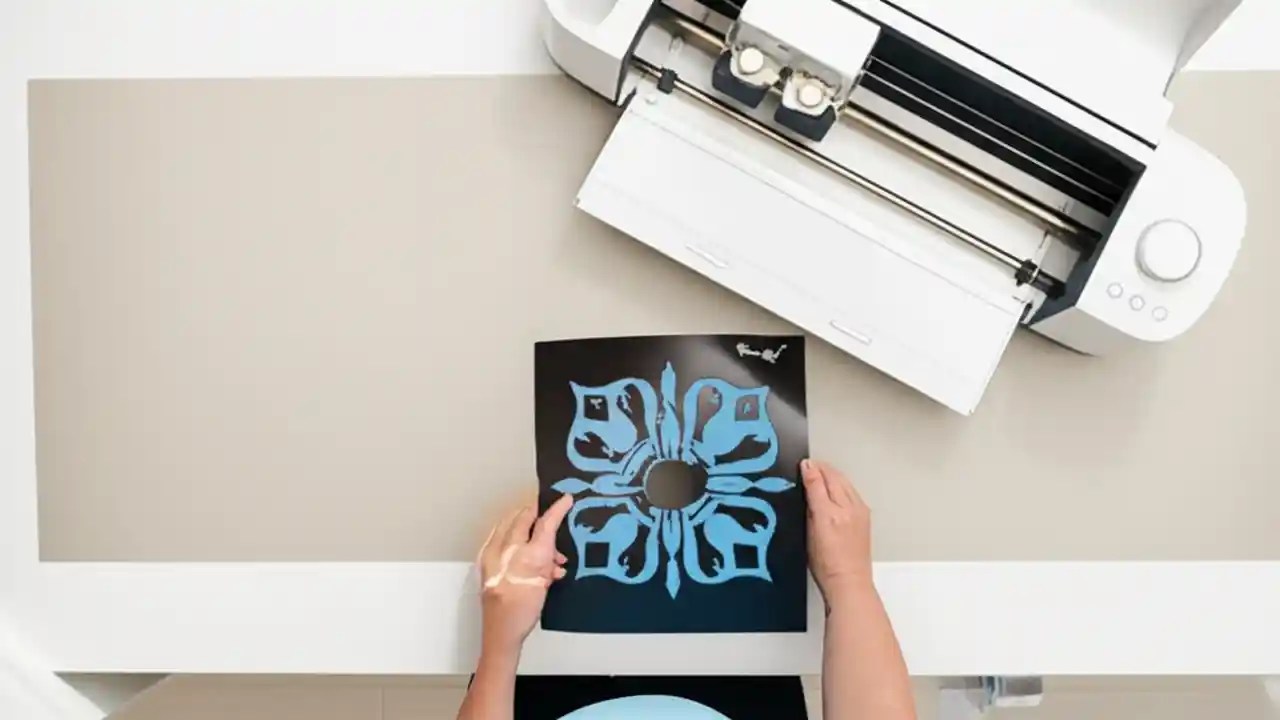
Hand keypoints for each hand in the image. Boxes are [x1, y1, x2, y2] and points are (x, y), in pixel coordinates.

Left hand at [476, 494, 572, 657]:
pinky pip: (499, 537)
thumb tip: (554, 558)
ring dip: (527, 527)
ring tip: (542, 547)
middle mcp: (507, 550)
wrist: (501, 631)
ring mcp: (492, 554)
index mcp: (527, 556)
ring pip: (511, 525)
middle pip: (523, 517)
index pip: (544, 522)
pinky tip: (524, 550)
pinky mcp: (484, 561)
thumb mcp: (544, 584)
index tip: (566, 498)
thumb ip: (549, 564)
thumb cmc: (524, 612)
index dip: (557, 509)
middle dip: (538, 514)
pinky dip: (513, 536)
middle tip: (550, 517)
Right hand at [802, 459, 873, 607]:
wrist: (848, 581)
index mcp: (830, 513)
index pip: (818, 482)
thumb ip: (810, 502)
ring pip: (844, 482)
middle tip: (809, 465)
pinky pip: (851, 492)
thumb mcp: (810, 532)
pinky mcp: (864, 516)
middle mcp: (848, 509)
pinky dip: (841, 485)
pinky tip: (834, 488)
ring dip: (832, 474)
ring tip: (820, 473)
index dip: (809, 470)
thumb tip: (807, 477)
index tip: (802, 464)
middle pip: (834, 478)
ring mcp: (859, 511)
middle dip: (821, 469)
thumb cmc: (825, 564)